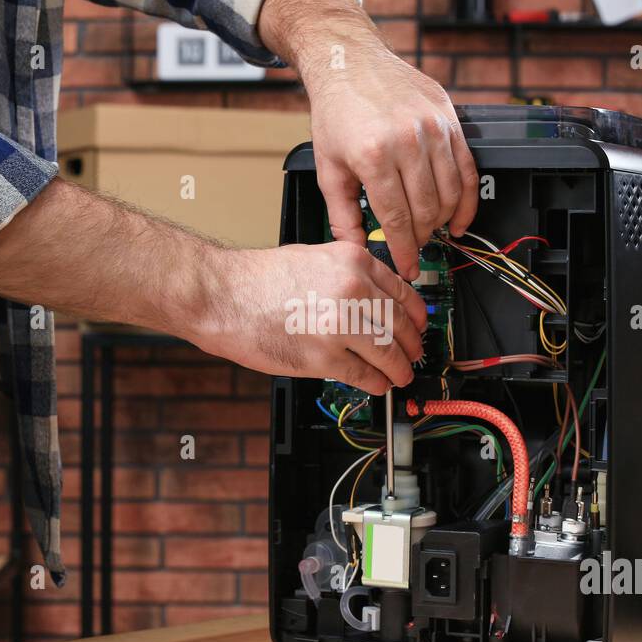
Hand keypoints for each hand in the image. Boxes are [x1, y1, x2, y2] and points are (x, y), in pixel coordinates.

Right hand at [192, 241, 427, 395]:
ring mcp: (339, 324)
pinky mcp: (323, 356)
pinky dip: (376, 382)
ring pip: (388, 352)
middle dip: (411, 344)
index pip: (402, 292)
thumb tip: (374, 300)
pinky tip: (378, 384)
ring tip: (400, 375)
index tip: (419, 326)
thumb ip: (349, 275)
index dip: (416, 315)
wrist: (222, 296)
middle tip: (413, 354)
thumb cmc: (256, 279)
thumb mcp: (314, 257)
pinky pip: (364, 374)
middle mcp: (351, 289)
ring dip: (399, 368)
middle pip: (400, 324)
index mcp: (352, 261)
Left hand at [309, 47, 478, 280]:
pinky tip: (460, 218)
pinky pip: (468, 169)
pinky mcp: (451, 119)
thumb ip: (342, 213)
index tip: (406, 266)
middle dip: (421, 237)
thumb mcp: (328, 167)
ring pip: (450, 194)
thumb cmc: (337, 110)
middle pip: (426, 210)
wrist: (351, 62)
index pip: (396, 218)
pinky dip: (467, 200)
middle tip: (415, 247)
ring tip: (431, 231)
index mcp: (374, 155)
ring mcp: (434, 128)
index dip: (403, 249)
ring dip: (443, 221)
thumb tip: (355, 247)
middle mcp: (408, 140)